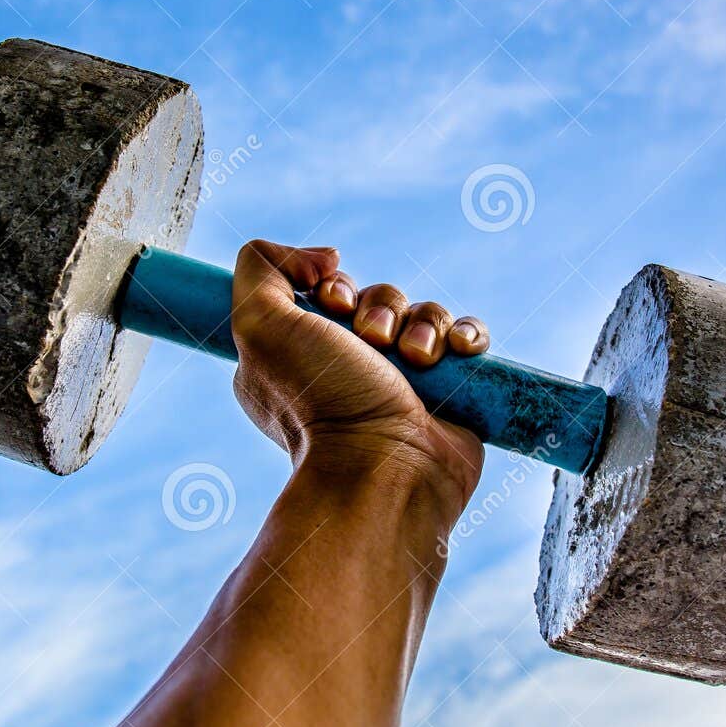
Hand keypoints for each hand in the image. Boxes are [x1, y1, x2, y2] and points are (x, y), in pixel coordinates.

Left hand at [229, 240, 490, 518]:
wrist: (384, 469)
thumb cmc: (320, 402)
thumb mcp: (259, 324)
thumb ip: (260, 267)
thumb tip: (322, 258)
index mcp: (303, 355)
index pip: (328, 291)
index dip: (334, 287)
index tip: (330, 304)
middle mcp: (352, 368)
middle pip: (379, 298)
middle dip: (380, 309)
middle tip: (372, 342)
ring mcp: (403, 381)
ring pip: (425, 314)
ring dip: (423, 326)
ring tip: (415, 362)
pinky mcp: (450, 392)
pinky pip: (466, 338)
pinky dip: (465, 336)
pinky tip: (456, 352)